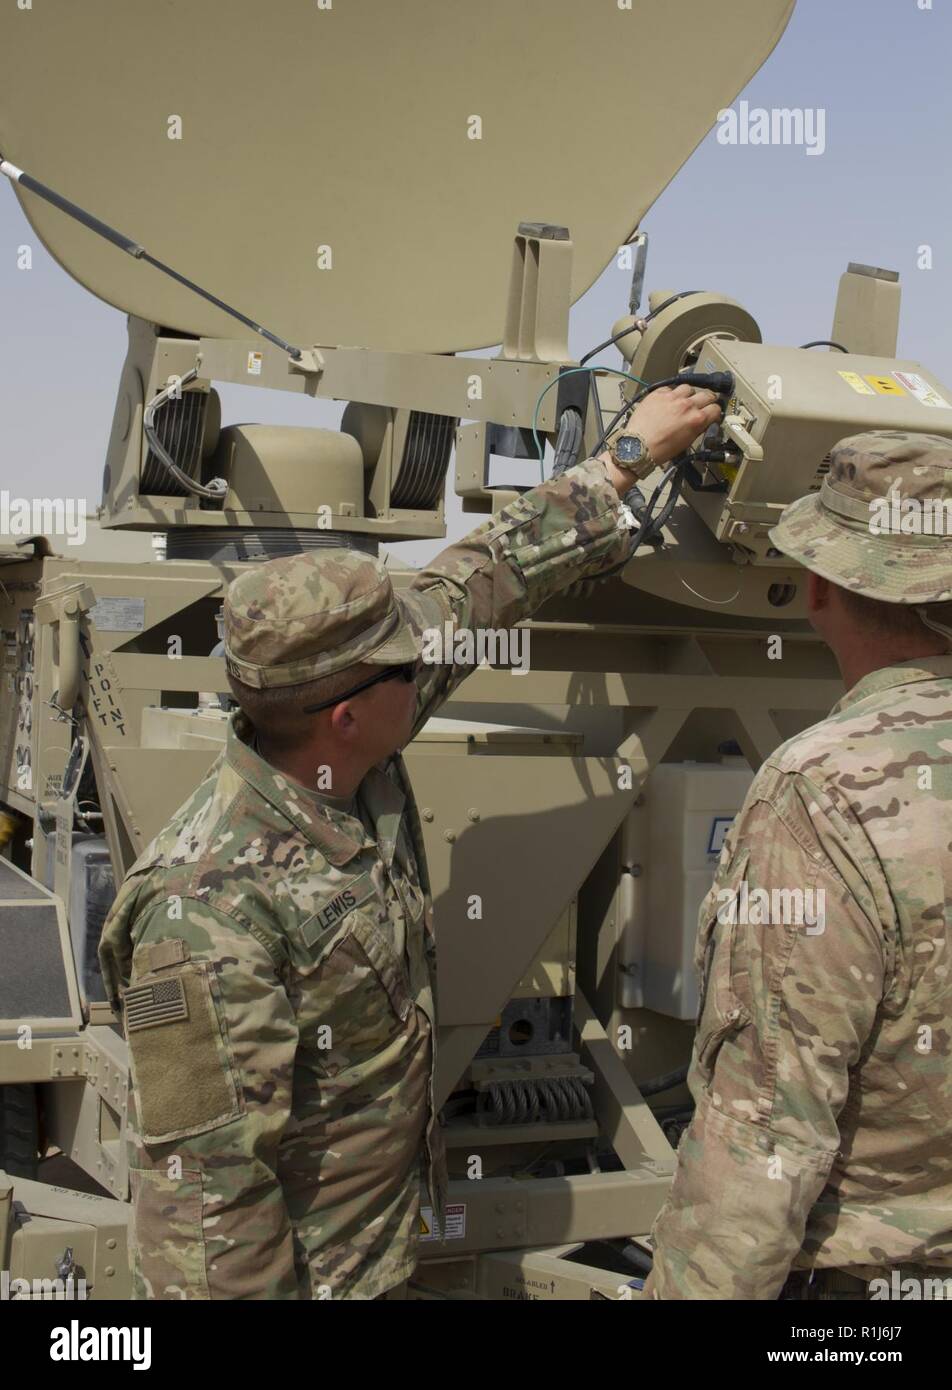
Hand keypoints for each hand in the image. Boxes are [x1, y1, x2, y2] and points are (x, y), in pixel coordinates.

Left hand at [599, 384, 722, 497]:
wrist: (638, 447)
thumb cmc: (659, 450)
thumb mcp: (686, 443)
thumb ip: (697, 428)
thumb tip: (702, 422)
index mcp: (697, 419)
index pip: (716, 408)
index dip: (715, 412)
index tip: (712, 413)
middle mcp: (686, 405)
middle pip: (706, 394)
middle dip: (707, 400)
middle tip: (703, 404)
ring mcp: (672, 397)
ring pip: (688, 387)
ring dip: (689, 394)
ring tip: (684, 400)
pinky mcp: (658, 394)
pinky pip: (670, 388)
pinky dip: (671, 393)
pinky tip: (668, 400)